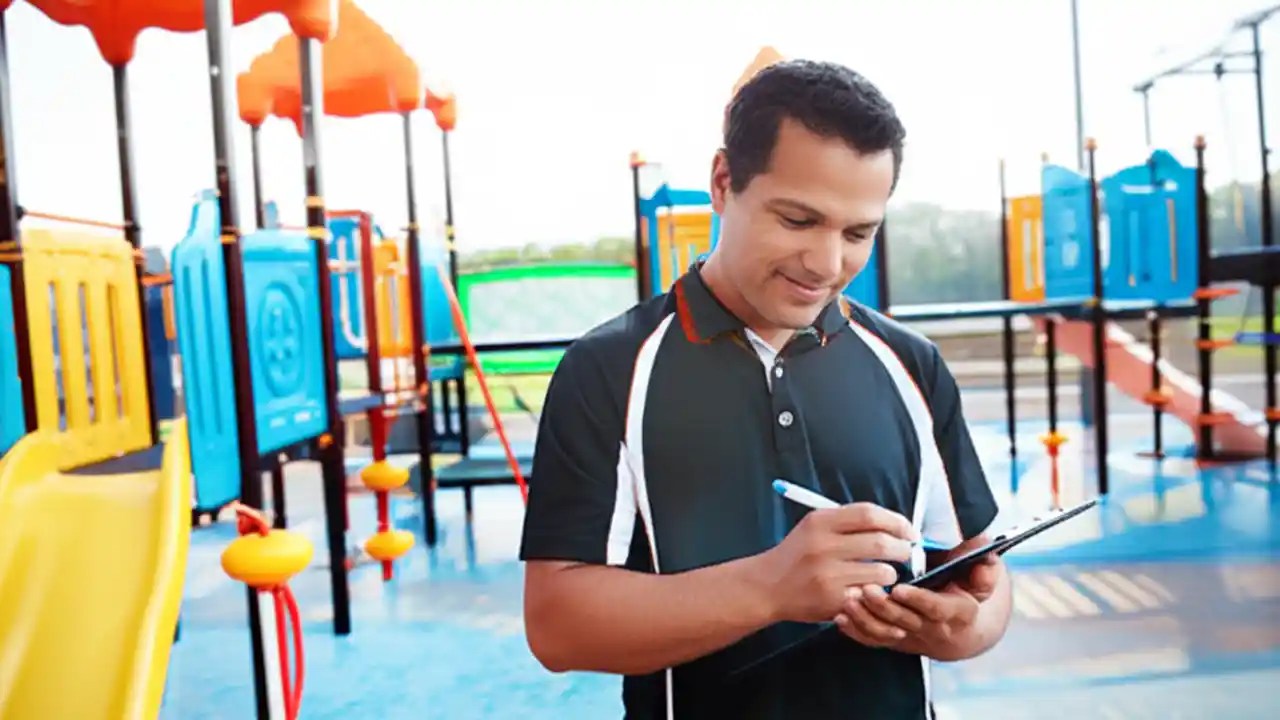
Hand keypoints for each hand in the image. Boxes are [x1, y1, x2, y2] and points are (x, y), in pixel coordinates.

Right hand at [755, 503, 918, 624]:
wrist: (767, 586)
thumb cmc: (796, 555)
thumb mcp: (813, 527)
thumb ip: (847, 521)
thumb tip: (892, 523)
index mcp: (820, 521)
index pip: (869, 514)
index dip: (896, 522)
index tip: (908, 530)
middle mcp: (823, 545)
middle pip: (881, 543)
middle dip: (902, 548)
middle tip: (906, 552)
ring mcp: (828, 574)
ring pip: (881, 572)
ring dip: (891, 573)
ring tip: (885, 573)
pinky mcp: (833, 599)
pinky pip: (870, 594)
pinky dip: (876, 592)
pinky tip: (870, 589)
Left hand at [835, 552, 1001, 654]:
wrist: (959, 627)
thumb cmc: (967, 590)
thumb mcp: (982, 578)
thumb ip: (984, 565)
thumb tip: (986, 551)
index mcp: (957, 612)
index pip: (937, 609)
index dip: (919, 600)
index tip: (900, 588)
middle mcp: (932, 628)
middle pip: (905, 621)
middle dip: (884, 606)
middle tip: (865, 587)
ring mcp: (910, 636)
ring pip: (885, 633)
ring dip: (865, 618)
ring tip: (847, 599)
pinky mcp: (893, 639)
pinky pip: (872, 640)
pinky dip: (855, 631)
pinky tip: (839, 615)